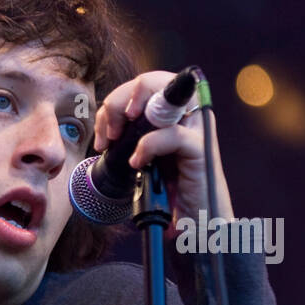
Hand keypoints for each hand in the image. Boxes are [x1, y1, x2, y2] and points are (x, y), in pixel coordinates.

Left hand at [92, 70, 233, 232]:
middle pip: (152, 81)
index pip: (144, 85)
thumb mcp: (142, 157)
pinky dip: (148, 146)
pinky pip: (171, 134)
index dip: (117, 100)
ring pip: (163, 97)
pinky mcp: (200, 148)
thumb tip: (108, 124)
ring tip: (116, 141)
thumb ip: (131, 136)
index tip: (104, 132)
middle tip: (109, 133)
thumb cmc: (167, 191)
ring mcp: (196, 128)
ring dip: (129, 115)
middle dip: (119, 102)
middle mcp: (187, 112)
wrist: (194, 222)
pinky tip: (137, 162)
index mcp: (172, 111)